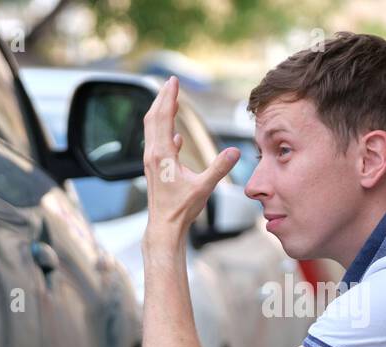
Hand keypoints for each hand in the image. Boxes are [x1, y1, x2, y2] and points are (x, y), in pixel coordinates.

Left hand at [142, 76, 239, 245]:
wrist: (164, 227)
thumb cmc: (181, 209)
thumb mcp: (204, 187)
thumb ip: (219, 168)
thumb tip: (235, 151)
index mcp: (163, 155)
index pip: (163, 118)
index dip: (169, 97)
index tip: (173, 80)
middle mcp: (152, 155)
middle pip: (152, 119)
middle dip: (161, 98)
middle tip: (169, 82)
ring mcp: (151, 162)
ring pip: (152, 130)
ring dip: (160, 113)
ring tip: (169, 100)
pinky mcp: (154, 170)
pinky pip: (157, 144)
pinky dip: (164, 133)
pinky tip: (174, 135)